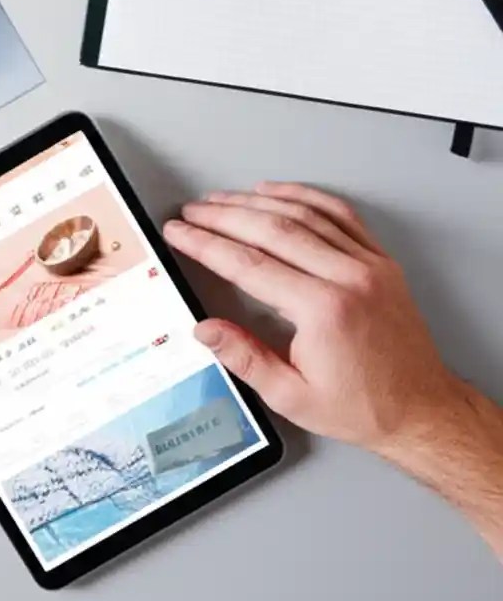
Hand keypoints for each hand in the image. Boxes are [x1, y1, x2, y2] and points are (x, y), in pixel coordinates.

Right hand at [162, 182, 466, 450]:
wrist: (421, 408)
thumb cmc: (362, 406)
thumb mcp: (291, 396)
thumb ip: (244, 358)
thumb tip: (205, 329)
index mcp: (322, 310)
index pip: (249, 264)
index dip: (206, 244)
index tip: (180, 233)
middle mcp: (348, 278)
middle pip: (273, 230)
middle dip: (224, 216)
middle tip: (193, 212)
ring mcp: (368, 265)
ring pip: (304, 215)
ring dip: (257, 202)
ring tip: (222, 199)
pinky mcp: (380, 262)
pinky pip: (340, 215)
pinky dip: (305, 197)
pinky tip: (278, 192)